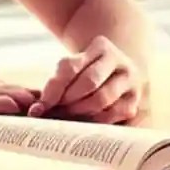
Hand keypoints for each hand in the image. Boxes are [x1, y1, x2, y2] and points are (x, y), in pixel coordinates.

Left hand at [28, 36, 145, 124]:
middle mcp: (119, 61)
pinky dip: (94, 121)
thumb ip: (56, 83)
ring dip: (79, 112)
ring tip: (66, 118)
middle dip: (67, 101)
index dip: (52, 89)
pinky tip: (82, 122)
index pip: (71, 67)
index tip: (38, 108)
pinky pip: (111, 115)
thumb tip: (36, 110)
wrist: (115, 77)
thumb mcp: (73, 68)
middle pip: (88, 82)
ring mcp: (130, 82)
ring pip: (101, 99)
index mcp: (101, 46)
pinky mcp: (133, 102)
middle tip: (54, 113)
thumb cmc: (85, 74)